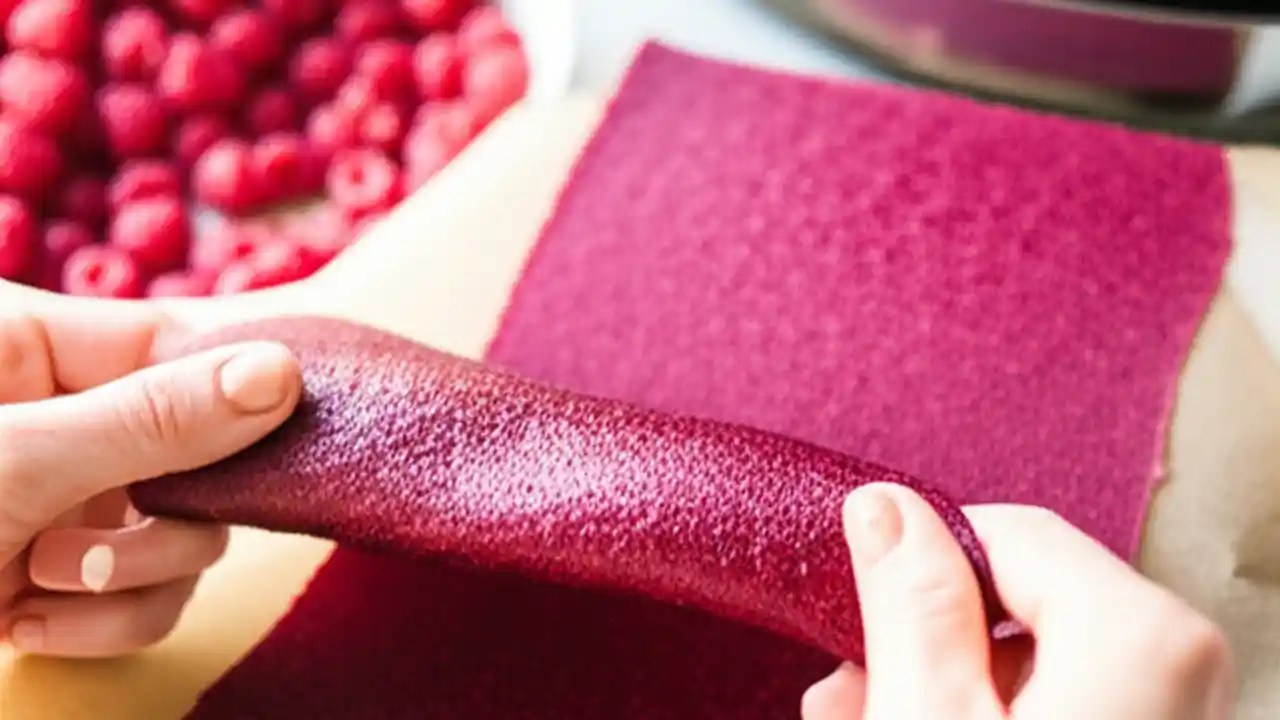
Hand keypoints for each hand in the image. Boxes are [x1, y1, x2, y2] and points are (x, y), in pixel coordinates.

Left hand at [0, 307, 300, 657]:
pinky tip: (25, 625)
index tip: (287, 425)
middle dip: (160, 519)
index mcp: (22, 347)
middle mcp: (51, 416)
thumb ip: (154, 418)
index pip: (167, 343)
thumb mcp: (18, 464)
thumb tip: (283, 372)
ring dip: (126, 578)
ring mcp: (57, 498)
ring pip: (178, 532)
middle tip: (104, 547)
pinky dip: (98, 621)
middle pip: (192, 449)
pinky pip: (142, 592)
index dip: (229, 387)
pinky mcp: (55, 574)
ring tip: (40, 585)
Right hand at [803, 484, 1234, 719]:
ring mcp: (1173, 711)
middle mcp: (1186, 667)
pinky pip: (1067, 701)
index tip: (851, 607)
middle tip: (847, 693)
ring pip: (1037, 659)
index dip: (914, 561)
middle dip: (920, 638)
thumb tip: (885, 508)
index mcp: (1141, 636)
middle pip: (1021, 599)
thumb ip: (911, 606)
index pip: (1007, 531)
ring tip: (867, 716)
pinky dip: (990, 712)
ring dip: (943, 682)